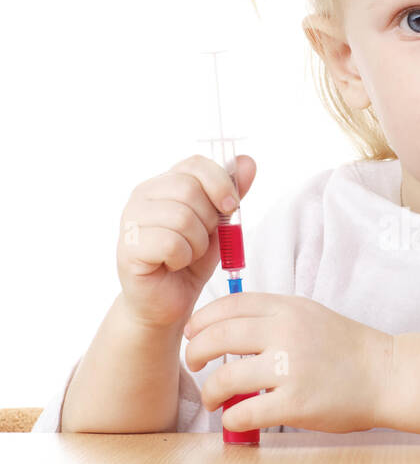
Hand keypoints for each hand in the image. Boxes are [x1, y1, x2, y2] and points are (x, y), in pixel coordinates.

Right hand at [117, 154, 256, 330]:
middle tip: (200, 241)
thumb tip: (248, 161)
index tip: (231, 208)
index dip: (220, 183)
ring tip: (187, 255)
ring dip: (196, 243)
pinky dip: (183, 258)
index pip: (195, 164)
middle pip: (189, 189)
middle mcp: (143, 195)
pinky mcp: (127, 246)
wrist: (168, 302)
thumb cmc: (190, 262)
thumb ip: (230, 194)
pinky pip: (171, 243)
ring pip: (182, 217)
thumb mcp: (218, 226)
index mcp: (164, 183)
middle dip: (208, 221)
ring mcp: (131, 219)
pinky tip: (173, 265)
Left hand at [183, 292, 393, 433]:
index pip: (228, 306)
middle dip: (196, 354)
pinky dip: (232, 419)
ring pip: (225, 378)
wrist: (387, 375)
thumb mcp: (310, 315)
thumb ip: (272, 318)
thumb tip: (227, 330)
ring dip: (210, 391)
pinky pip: (246, 412)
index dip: (201, 321)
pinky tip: (235, 419)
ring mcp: (290, 368)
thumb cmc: (348, 349)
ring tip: (215, 399)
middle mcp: (286, 333)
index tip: (193, 335)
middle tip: (195, 366)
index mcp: (287, 309)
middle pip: (217, 337)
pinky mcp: (296, 403)